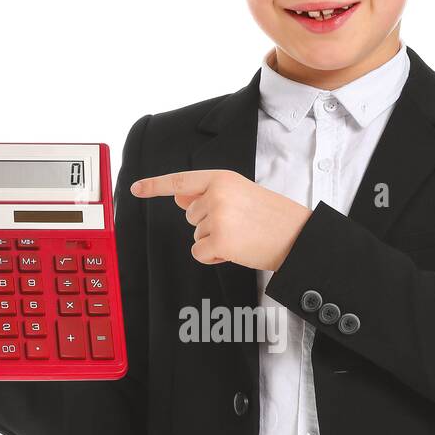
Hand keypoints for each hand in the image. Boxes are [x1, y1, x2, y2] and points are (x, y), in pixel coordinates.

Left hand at [131, 169, 311, 270]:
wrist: (297, 236)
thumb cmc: (272, 216)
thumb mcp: (240, 193)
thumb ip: (208, 193)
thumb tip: (178, 197)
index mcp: (221, 178)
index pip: (181, 180)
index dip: (155, 186)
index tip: (136, 189)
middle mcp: (216, 194)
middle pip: (190, 216)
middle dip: (209, 224)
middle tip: (239, 225)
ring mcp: (217, 218)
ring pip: (196, 235)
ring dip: (214, 241)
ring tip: (242, 236)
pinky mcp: (220, 241)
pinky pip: (199, 253)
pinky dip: (213, 256)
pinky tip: (236, 250)